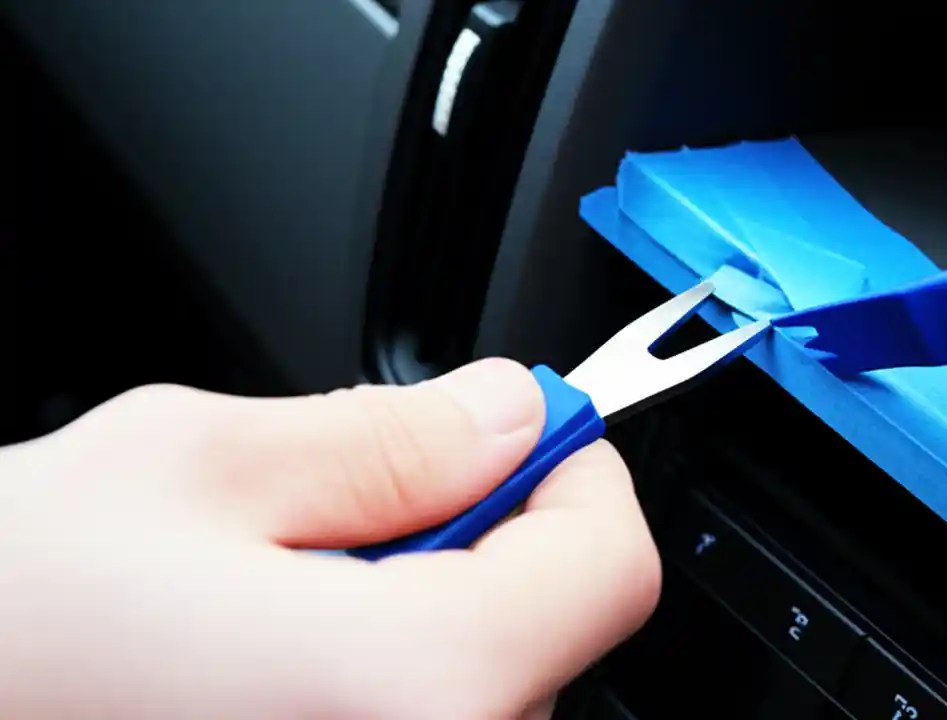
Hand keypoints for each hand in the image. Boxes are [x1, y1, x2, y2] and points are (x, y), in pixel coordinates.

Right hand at [0, 358, 660, 718]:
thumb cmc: (6, 621)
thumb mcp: (197, 467)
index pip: (612, 568)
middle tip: (369, 504)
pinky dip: (389, 674)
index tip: (526, 435)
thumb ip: (390, 437)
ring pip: (493, 683)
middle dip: (490, 540)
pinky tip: (279, 658)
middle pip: (556, 629)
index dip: (577, 475)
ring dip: (428, 610)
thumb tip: (507, 416)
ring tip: (287, 594)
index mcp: (411, 689)